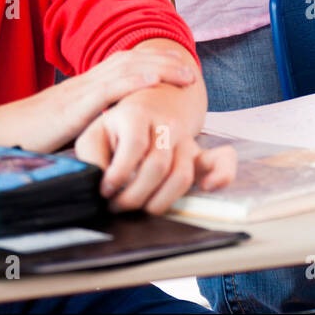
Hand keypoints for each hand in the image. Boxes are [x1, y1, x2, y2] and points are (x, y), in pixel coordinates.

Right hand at [0, 47, 197, 152]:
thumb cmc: (26, 140)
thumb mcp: (67, 129)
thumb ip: (90, 127)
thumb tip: (112, 138)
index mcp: (85, 87)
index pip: (125, 63)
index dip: (154, 62)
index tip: (180, 66)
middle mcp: (85, 82)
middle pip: (132, 59)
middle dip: (166, 59)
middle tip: (193, 66)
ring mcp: (79, 91)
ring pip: (126, 67)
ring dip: (160, 66)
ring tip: (187, 72)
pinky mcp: (72, 106)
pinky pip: (108, 86)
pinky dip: (134, 78)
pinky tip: (154, 76)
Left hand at [74, 89, 236, 213]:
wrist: (151, 106)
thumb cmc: (118, 128)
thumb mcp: (95, 135)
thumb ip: (91, 158)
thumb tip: (98, 184)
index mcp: (137, 116)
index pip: (134, 148)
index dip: (118, 175)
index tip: (105, 190)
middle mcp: (167, 125)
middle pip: (158, 166)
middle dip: (134, 196)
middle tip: (117, 207)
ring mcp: (187, 139)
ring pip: (182, 174)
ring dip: (159, 201)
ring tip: (140, 207)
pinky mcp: (201, 152)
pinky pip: (223, 161)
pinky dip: (222, 176)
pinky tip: (207, 187)